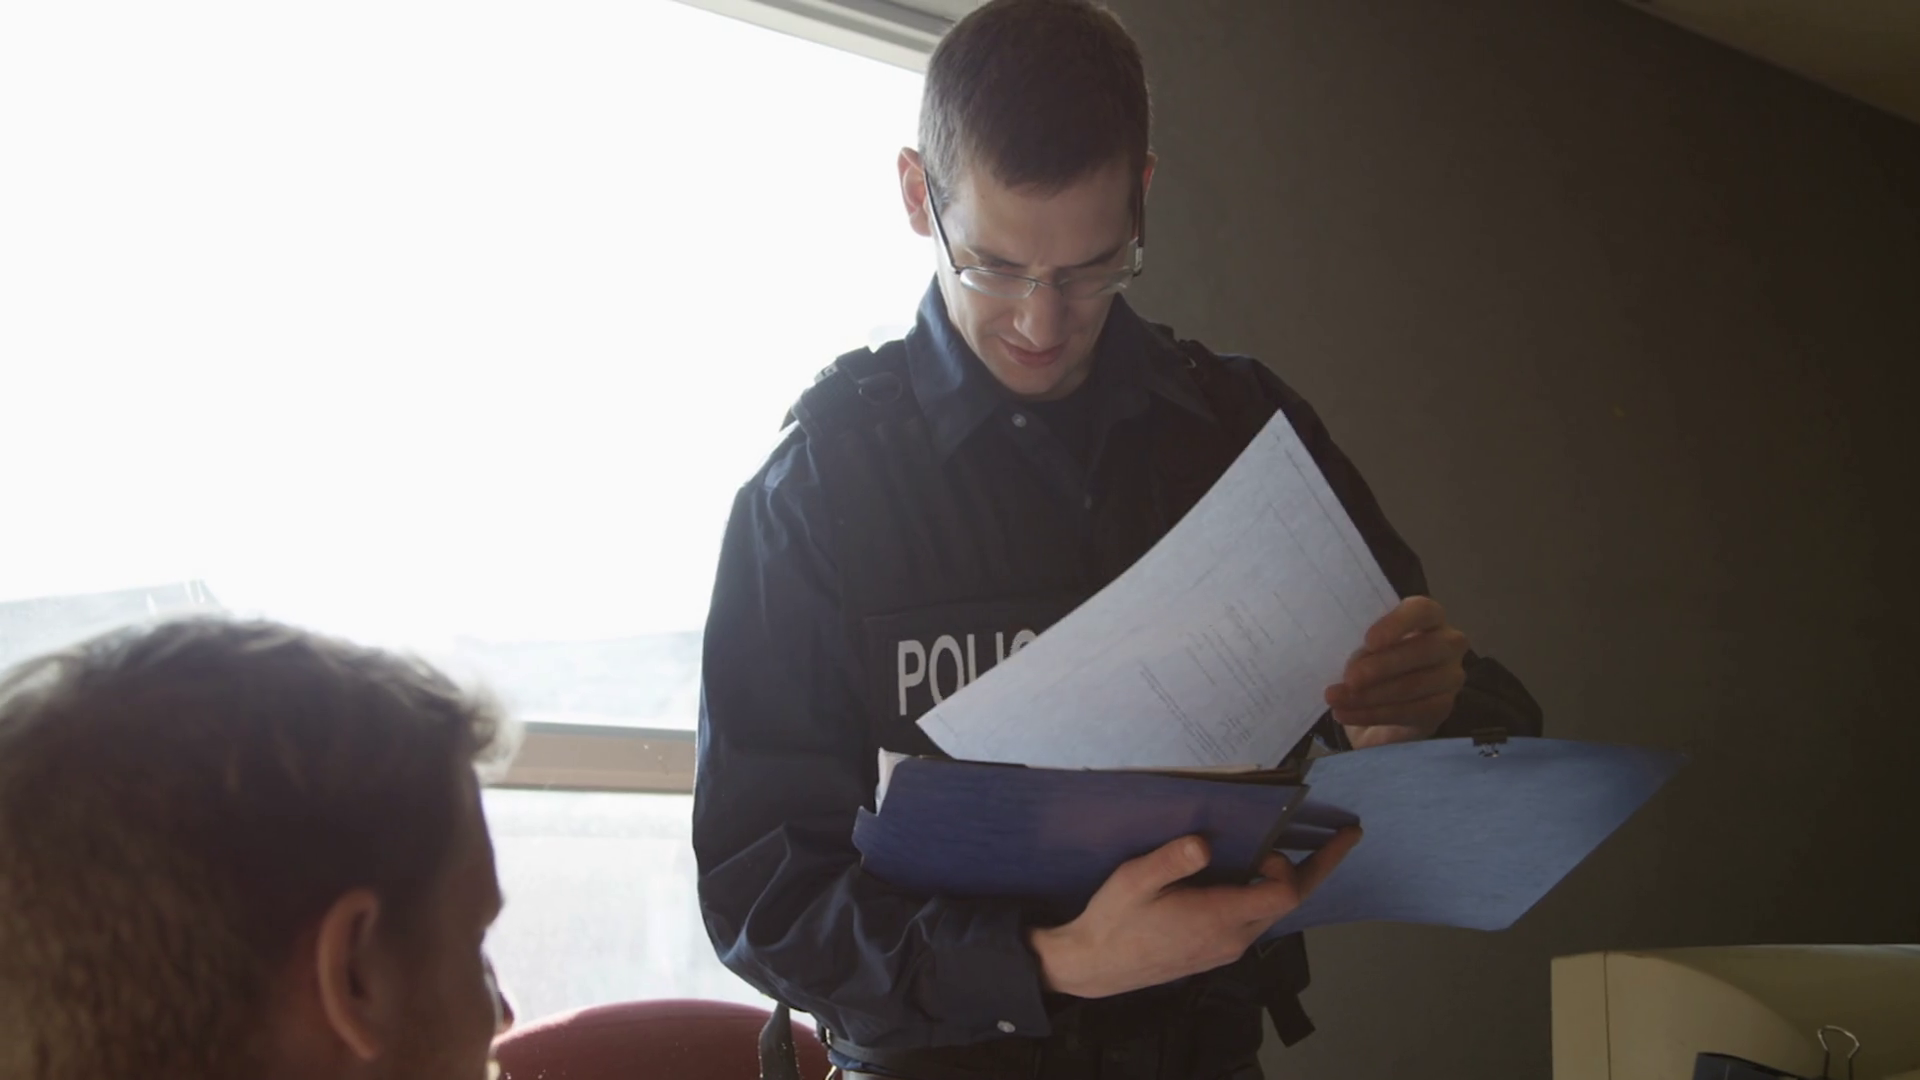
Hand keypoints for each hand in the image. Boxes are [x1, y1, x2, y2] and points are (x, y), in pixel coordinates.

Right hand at [1027, 827, 1360, 999]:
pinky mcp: (1216, 950)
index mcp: (1219, 918)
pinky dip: (1268, 893)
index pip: (1284, 893)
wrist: (1095, 965)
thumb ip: (1171, 860)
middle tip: (1348, 835)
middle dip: (1320, 866)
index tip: (1265, 843)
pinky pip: (1255, 920)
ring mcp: (1226, 948)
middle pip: (1291, 902)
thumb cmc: (1113, 920)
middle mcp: (1233, 938)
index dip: (1286, 864)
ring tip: (1306, 849)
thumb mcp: (1135, 880)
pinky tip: (1257, 875)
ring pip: (1274, 912)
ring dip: (1292, 880)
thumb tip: (1205, 842)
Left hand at [1325, 596, 1468, 747]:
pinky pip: (1409, 712)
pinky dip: (1372, 714)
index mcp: (1429, 617)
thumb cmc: (1370, 662)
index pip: (1422, 611)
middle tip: (1349, 679)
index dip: (1397, 624)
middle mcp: (1448, 643)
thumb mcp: (1363, 647)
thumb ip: (1360, 645)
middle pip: (1421, 650)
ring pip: (1412, 685)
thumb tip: (1348, 661)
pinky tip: (1345, 714)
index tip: (1369, 641)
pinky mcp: (1443, 708)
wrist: (1380, 709)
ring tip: (1336, 699)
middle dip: (1380, 667)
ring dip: (1369, 695)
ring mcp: (1450, 677)